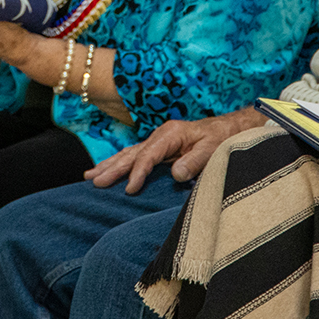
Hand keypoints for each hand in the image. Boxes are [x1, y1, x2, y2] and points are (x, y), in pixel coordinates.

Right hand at [83, 109, 259, 194]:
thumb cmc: (222, 138)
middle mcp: (160, 136)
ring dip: (109, 165)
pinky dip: (120, 164)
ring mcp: (158, 142)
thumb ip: (194, 161)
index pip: (148, 156)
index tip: (129, 189)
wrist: (230, 128)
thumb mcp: (213, 149)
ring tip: (89, 177)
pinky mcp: (159, 149)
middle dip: (111, 168)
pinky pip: (134, 157)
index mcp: (170, 134)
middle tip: (93, 182)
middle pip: (131, 154)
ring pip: (128, 154)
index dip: (138, 173)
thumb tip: (175, 174)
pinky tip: (108, 170)